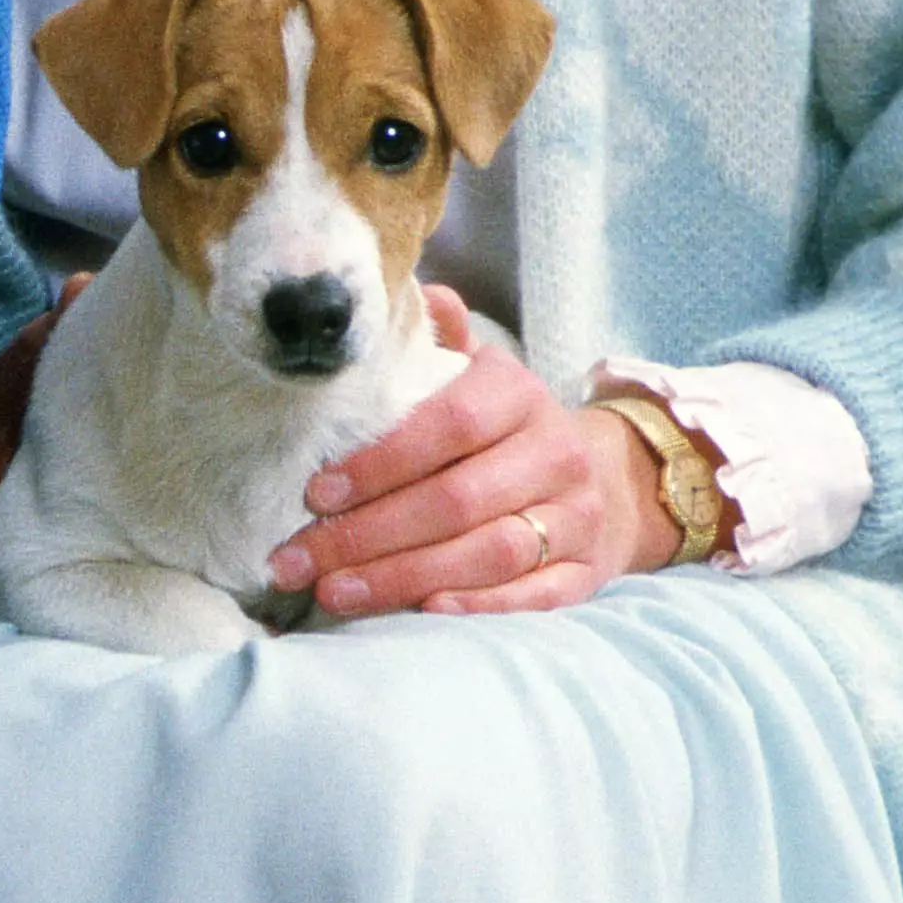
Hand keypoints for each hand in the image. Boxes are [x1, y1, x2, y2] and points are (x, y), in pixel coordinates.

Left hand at [265, 295, 674, 620]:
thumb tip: (416, 291)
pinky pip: (534, 596)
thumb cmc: (507, 433)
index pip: (447, 426)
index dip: (378, 463)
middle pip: (457, 500)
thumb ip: (442, 342)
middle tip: (296, 560)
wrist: (606, 484)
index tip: (313, 494)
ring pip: (489, 552)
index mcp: (519, 397)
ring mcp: (576, 517)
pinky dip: (479, 606)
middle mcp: (554, 455)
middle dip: (367, 535)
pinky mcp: (585, 573)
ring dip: (404, 577)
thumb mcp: (480, 376)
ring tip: (332, 592)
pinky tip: (422, 611)